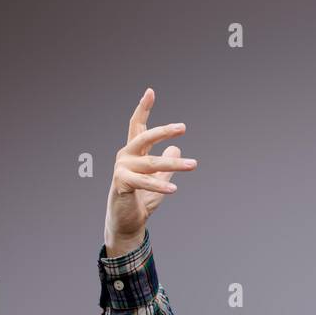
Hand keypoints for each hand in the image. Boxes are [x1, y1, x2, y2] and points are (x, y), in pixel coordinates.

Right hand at [104, 87, 197, 253]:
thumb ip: (166, 165)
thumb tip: (175, 149)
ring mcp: (122, 169)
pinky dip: (160, 185)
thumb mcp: (159, 180)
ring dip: (174, 165)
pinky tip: (174, 188)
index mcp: (133, 152)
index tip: (150, 91)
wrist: (127, 223)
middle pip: (144, 138)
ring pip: (152, 163)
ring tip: (193, 164)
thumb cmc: (141, 200)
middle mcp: (126, 156)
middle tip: (183, 128)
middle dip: (163, 131)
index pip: (137, 126)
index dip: (143, 108)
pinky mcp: (121, 184)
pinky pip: (145, 182)